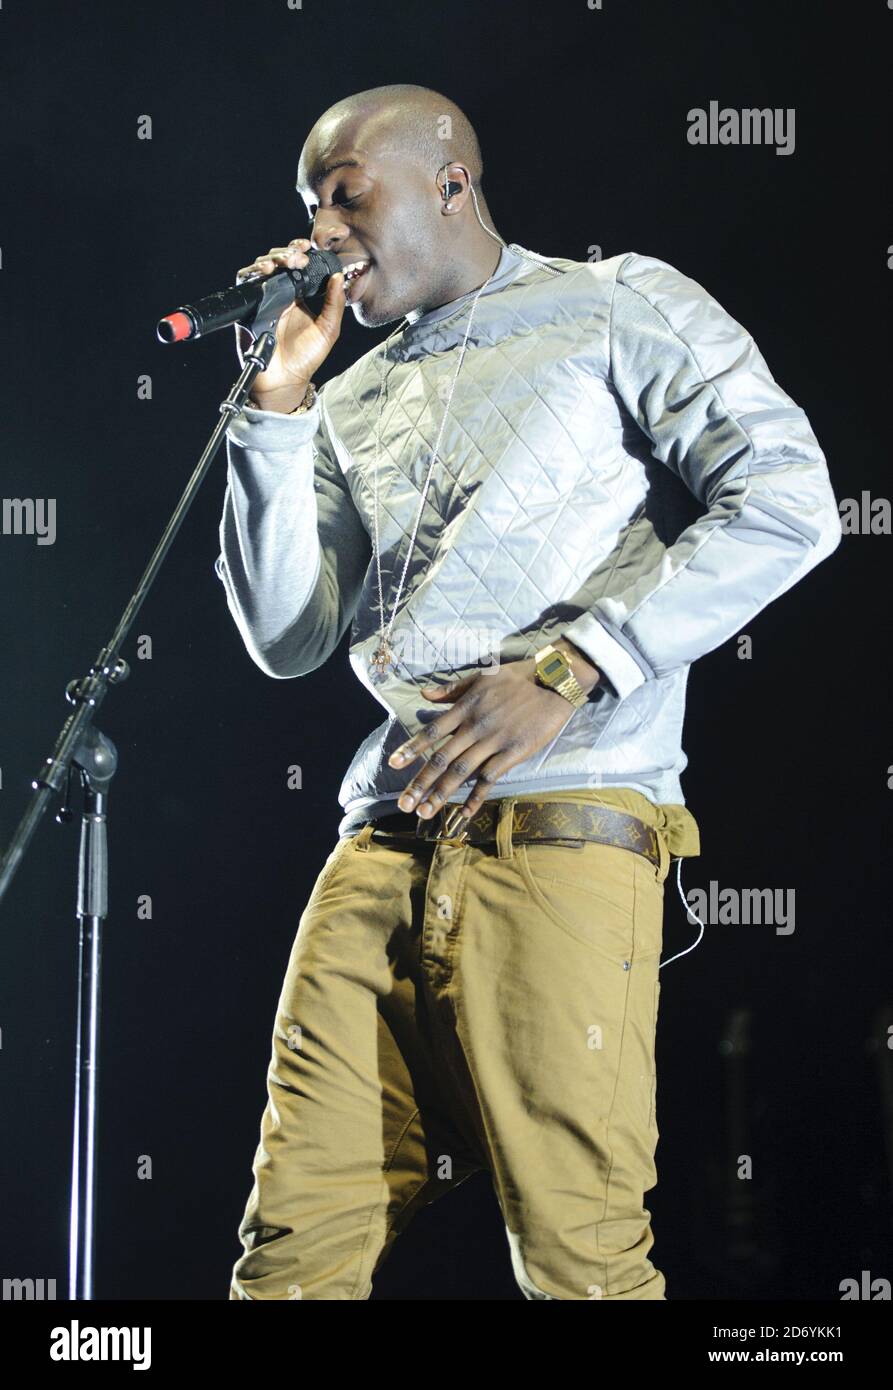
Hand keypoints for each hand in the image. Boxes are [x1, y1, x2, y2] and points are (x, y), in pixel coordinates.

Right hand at [233, 237, 345, 410]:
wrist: (286, 379)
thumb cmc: (306, 357)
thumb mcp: (328, 329)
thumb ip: (335, 303)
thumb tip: (338, 277)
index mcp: (297, 295)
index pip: (296, 264)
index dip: (300, 252)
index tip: (309, 248)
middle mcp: (279, 293)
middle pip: (277, 261)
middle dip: (287, 252)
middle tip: (300, 256)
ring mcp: (262, 299)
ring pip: (260, 266)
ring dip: (272, 258)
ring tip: (286, 261)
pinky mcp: (248, 307)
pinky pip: (245, 282)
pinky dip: (252, 272)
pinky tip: (265, 271)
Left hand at [387, 657, 584, 822]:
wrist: (554, 682)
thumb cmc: (517, 677)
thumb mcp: (480, 677)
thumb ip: (451, 689)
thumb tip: (423, 694)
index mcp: (465, 708)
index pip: (431, 732)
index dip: (411, 749)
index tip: (393, 765)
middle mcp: (474, 727)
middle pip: (441, 758)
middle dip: (420, 783)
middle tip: (403, 804)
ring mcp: (494, 741)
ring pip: (461, 771)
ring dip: (441, 793)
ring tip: (425, 812)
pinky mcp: (513, 753)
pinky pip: (490, 778)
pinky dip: (476, 797)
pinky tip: (464, 813)